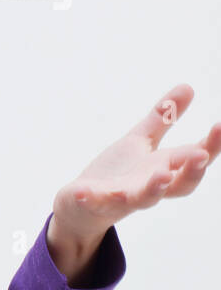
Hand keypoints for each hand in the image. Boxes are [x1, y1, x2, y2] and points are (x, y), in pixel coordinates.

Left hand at [52, 83, 219, 240]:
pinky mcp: (96, 203)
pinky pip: (95, 202)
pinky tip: (81, 192)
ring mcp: (124, 197)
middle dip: (191, 171)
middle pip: (180, 184)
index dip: (211, 145)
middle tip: (200, 155)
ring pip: (145, 198)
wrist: (83, 202)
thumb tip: (188, 87)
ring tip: (162, 174)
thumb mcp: (141, 140)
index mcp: (164, 168)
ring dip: (154, 188)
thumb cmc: (120, 170)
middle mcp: (150, 186)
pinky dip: (89, 198)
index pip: (194, 159)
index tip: (219, 126)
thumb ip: (163, 118)